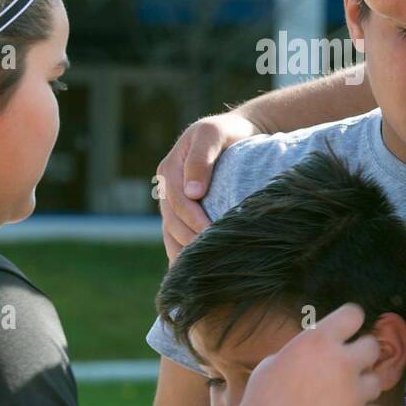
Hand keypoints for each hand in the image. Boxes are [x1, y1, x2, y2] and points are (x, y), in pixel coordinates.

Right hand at [156, 110, 262, 261]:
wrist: (238, 133)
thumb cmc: (229, 132)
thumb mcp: (214, 134)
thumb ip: (201, 158)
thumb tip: (193, 192)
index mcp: (169, 169)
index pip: (178, 202)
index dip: (193, 219)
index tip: (212, 234)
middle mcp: (167, 188)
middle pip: (173, 222)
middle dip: (191, 240)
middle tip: (213, 258)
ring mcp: (173, 202)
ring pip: (171, 234)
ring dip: (184, 253)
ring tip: (200, 273)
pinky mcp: (183, 213)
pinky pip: (176, 238)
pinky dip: (182, 254)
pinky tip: (192, 273)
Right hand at [232, 303, 384, 405]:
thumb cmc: (263, 398)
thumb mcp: (275, 361)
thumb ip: (301, 353)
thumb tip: (308, 355)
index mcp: (319, 340)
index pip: (353, 314)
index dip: (350, 322)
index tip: (345, 332)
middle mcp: (343, 360)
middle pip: (372, 346)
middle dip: (361, 356)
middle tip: (346, 368)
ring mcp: (354, 391)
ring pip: (377, 381)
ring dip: (363, 388)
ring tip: (343, 398)